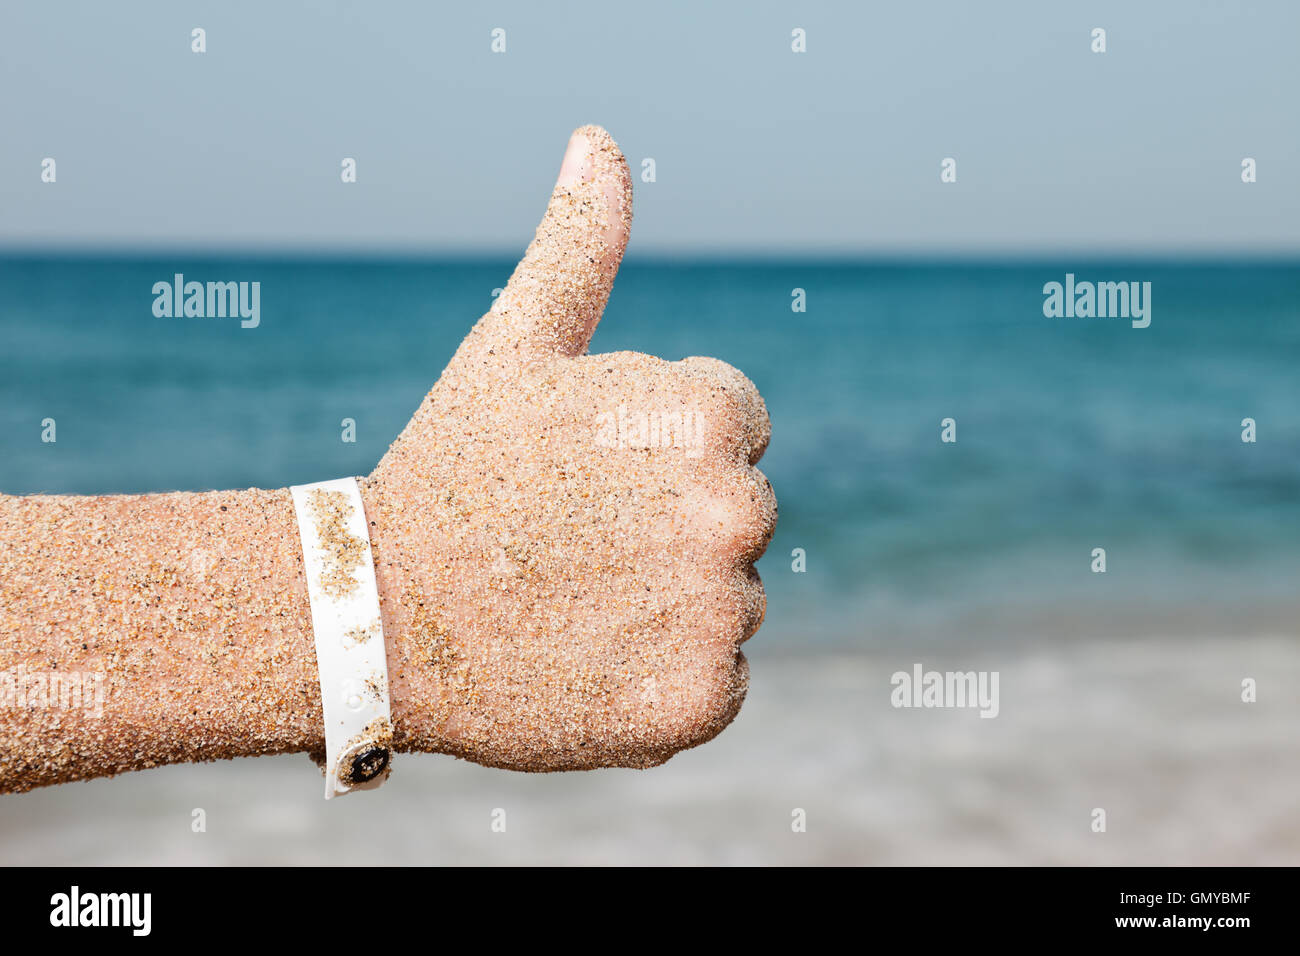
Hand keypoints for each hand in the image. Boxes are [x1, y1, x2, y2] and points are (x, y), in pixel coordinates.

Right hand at [365, 126, 776, 769]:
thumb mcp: (513, 344)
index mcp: (707, 413)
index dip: (654, 453)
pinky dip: (666, 683)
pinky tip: (589, 664)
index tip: (587, 476)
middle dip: (670, 527)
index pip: (736, 429)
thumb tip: (597, 141)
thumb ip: (578, 246)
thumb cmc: (451, 470)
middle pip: (739, 516)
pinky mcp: (698, 702)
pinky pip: (720, 684)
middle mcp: (734, 508)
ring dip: (669, 608)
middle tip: (574, 545)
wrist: (377, 618)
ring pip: (731, 603)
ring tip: (575, 605)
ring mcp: (718, 611)